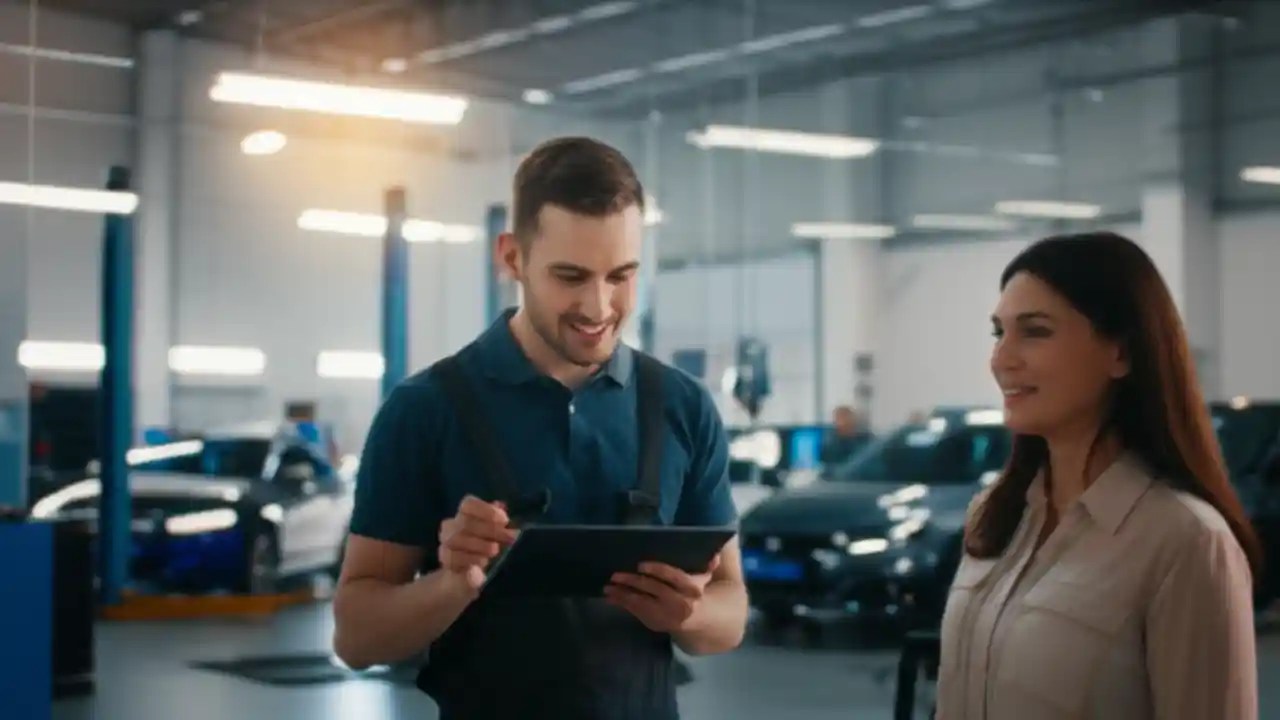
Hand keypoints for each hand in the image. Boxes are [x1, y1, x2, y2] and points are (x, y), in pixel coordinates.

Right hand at [437, 495, 517, 593]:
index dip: (486, 510)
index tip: (504, 520)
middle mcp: (452, 525)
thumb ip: (498, 520)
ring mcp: (446, 542)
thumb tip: (500, 505)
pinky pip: (451, 557)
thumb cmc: (488, 548)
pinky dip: (469, 559)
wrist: (469, 576)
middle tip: (509, 538)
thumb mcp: (498, 534)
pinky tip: (482, 562)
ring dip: (478, 544)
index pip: (469, 504)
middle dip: (490, 529)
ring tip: (495, 551)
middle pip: (465, 522)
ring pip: (455, 538)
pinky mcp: (445, 560)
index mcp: (465, 514)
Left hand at [604, 555, 720, 632]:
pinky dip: (622, 604)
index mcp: (692, 589)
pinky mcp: (654, 622)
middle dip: (633, 581)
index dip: (658, 571)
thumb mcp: (705, 578)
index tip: (641, 565)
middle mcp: (679, 603)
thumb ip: (708, 565)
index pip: (675, 578)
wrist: (699, 619)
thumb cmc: (697, 591)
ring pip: (642, 603)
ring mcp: (665, 615)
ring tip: (608, 587)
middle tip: (616, 574)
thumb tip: (716, 554)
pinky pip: (636, 612)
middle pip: (654, 589)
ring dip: (623, 594)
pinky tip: (610, 597)